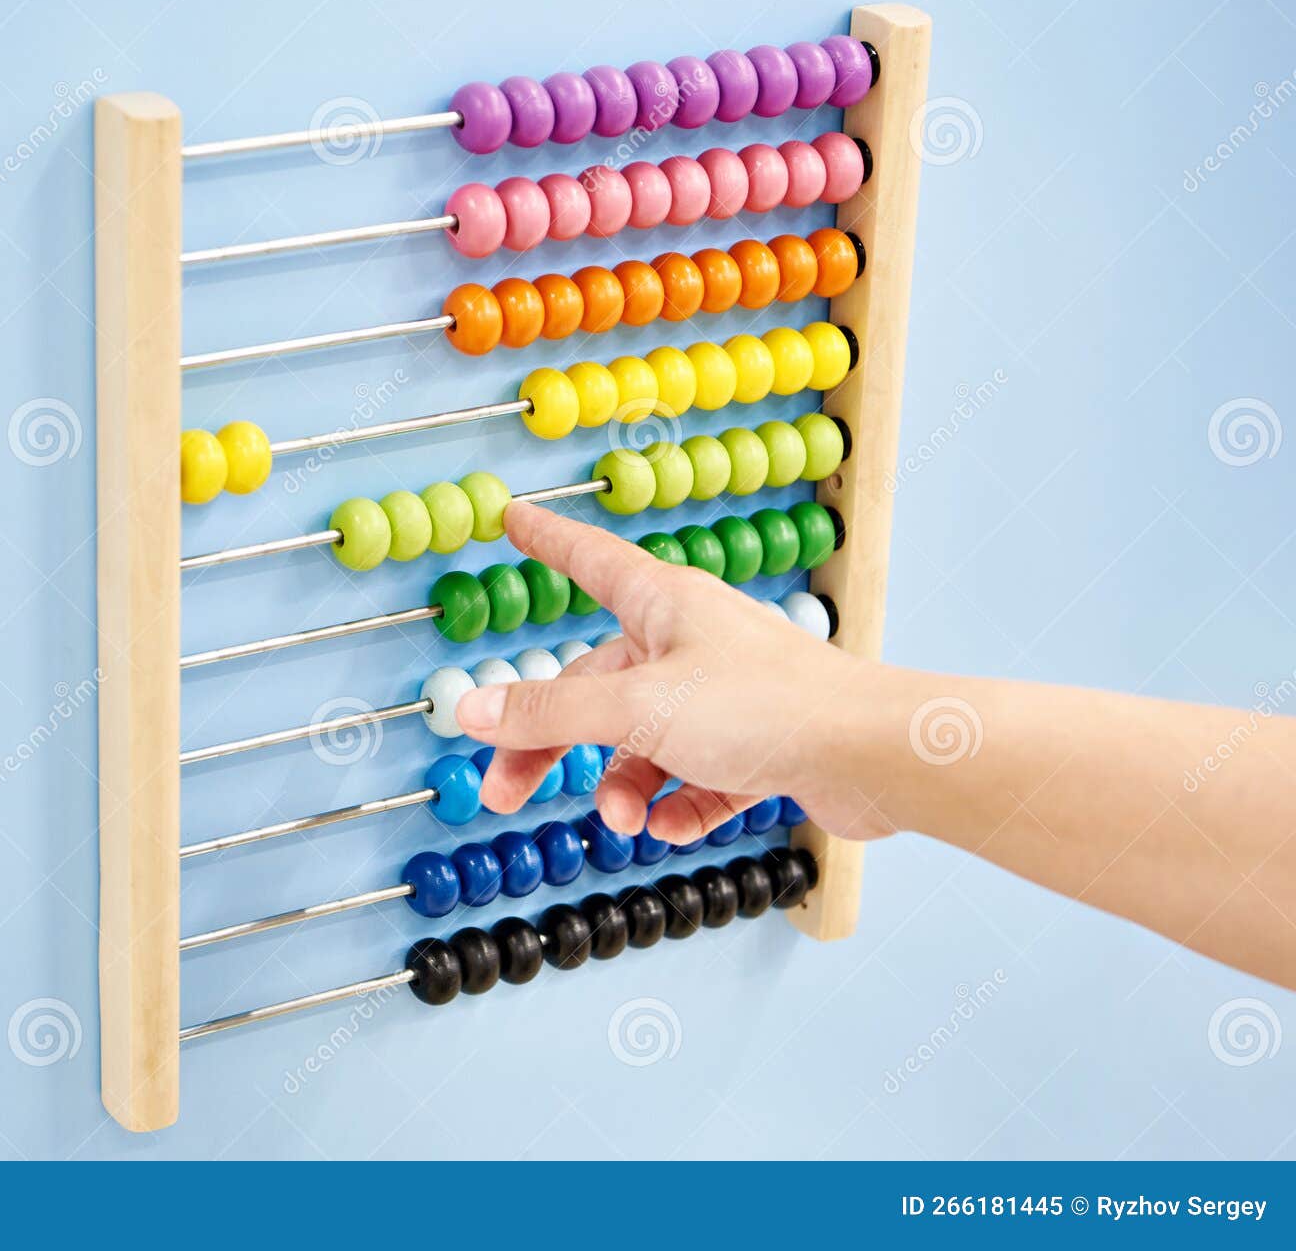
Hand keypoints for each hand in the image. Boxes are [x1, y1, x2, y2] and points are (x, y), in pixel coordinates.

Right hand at [454, 502, 888, 842]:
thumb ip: (550, 713)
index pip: (589, 559)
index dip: (547, 540)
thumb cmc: (765, 706)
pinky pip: (695, 777)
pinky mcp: (759, 745)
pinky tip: (673, 826)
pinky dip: (678, 804)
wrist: (873, 756)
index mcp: (665, 605)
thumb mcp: (637, 708)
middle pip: (597, 685)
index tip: (514, 518)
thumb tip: (470, 710)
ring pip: (646, 741)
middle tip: (504, 792)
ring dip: (624, 786)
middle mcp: (693, 643)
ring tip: (626, 820)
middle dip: (550, 744)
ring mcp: (727, 696)